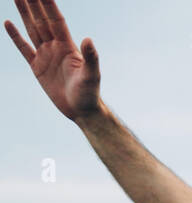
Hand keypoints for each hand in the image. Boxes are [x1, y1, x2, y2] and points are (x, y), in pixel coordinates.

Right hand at [6, 0, 101, 121]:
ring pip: (32, 29)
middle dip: (34, 3)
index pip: (56, 20)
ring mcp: (45, 56)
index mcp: (68, 46)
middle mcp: (55, 47)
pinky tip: (8, 22)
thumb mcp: (91, 75)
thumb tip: (88, 39)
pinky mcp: (37, 67)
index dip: (48, 4)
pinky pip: (23, 48)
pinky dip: (15, 36)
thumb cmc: (90, 93)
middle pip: (42, 20)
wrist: (82, 110)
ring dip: (24, 13)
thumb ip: (91, 57)